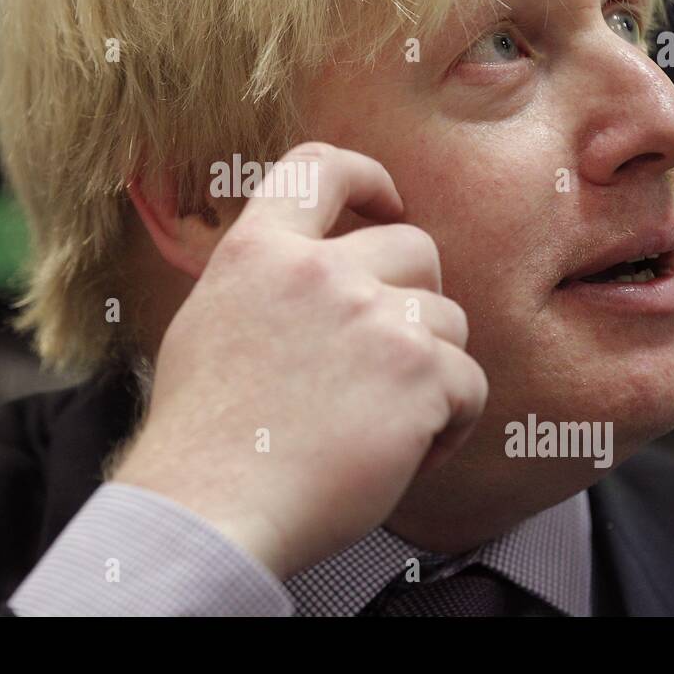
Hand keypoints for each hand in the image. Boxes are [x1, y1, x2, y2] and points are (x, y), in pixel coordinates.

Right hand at [112, 142, 487, 579]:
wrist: (212, 507)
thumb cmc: (203, 438)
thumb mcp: (209, 324)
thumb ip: (265, 282)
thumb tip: (309, 271)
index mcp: (258, 250)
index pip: (322, 166)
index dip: (368, 179)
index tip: (387, 204)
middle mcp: (318, 270)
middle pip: (413, 246)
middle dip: (414, 297)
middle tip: (390, 353)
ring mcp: (373, 317)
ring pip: (448, 318)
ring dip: (432, 369)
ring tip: (388, 422)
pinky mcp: (419, 373)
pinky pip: (469, 383)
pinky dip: (452, 422)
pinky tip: (407, 453)